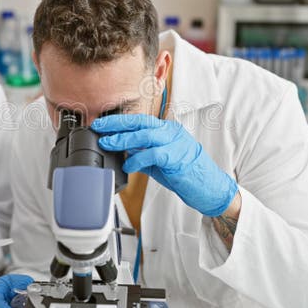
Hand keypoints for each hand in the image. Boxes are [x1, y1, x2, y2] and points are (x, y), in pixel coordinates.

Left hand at [93, 114, 237, 216]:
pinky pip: (153, 154)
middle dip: (116, 125)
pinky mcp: (177, 158)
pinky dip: (137, 159)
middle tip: (99, 130)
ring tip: (108, 144)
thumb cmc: (184, 173)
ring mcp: (176, 143)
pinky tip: (128, 166)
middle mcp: (171, 132)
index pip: (139, 120)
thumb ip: (142, 153)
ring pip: (145, 135)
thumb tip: (121, 151)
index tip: (101, 125)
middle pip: (140, 122)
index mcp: (167, 129)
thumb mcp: (159, 159)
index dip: (119, 121)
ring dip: (123, 140)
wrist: (208, 187)